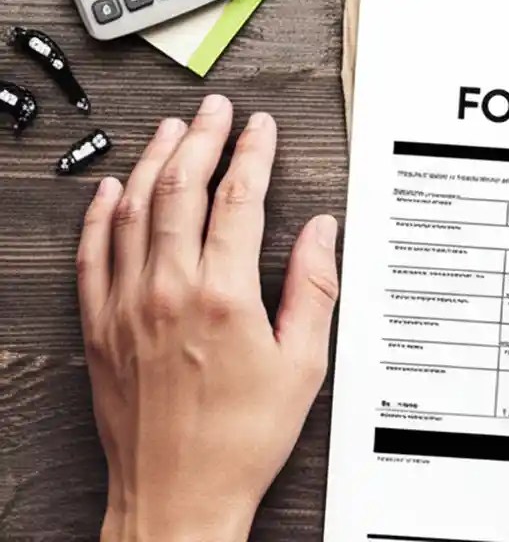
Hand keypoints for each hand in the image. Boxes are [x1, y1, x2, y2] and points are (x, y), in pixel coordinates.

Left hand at [76, 95, 339, 541]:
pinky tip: (112, 189)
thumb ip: (313, 288)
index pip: (239, 200)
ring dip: (153, 161)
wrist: (177, 495)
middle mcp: (168, 292)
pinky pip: (91, 254)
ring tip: (170, 129)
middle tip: (215, 109)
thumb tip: (320, 231)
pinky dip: (99, 214)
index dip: (251, 153)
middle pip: (181, 190)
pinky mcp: (99, 328)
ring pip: (133, 211)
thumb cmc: (242, 439)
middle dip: (201, 138)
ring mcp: (126, 307)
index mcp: (224, 297)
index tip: (260, 128)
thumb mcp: (303, 365)